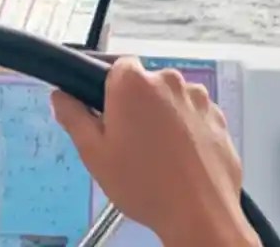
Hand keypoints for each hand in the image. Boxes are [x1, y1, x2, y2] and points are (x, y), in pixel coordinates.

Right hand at [51, 57, 258, 246]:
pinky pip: (193, 115)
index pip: (116, 66)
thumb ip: (74, 117)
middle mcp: (168, 81)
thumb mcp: (93, 154)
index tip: (108, 115)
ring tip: (157, 156)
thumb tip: (61, 97)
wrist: (199, 214)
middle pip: (145, 83)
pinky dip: (186, 130)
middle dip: (136, 106)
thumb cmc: (144, 184)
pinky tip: (180, 160)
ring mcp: (198, 98)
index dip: (109, 90)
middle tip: (128, 142)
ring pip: (170, 100)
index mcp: (133, 82)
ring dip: (163, 118)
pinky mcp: (218, 117)